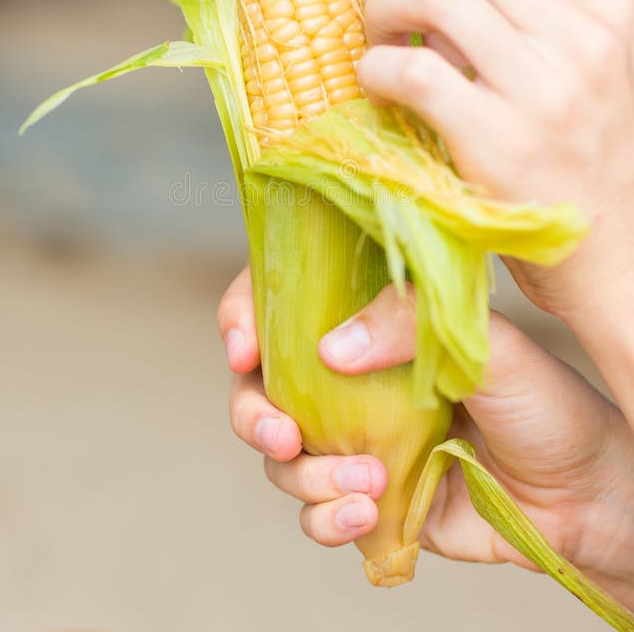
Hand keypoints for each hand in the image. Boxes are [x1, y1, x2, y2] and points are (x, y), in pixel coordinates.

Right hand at [218, 267, 633, 608]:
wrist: (581, 495)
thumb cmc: (542, 401)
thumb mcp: (486, 346)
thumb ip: (408, 328)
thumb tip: (327, 349)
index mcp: (373, 325)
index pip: (284, 303)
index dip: (244, 317)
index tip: (242, 348)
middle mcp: (352, 380)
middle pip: (262, 388)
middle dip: (254, 414)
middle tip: (283, 435)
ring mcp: (356, 440)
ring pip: (283, 459)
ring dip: (306, 478)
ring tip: (366, 483)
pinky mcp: (367, 497)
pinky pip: (316, 513)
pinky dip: (325, 519)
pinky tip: (364, 515)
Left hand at [358, 0, 633, 421]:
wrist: (617, 256)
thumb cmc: (578, 159)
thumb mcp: (569, 68)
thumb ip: (505, 20)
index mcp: (607, 3)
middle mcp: (586, 35)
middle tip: (372, 15)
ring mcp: (548, 88)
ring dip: (381, 15)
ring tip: (373, 51)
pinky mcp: (503, 141)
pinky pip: (415, 71)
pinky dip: (376, 71)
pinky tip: (377, 92)